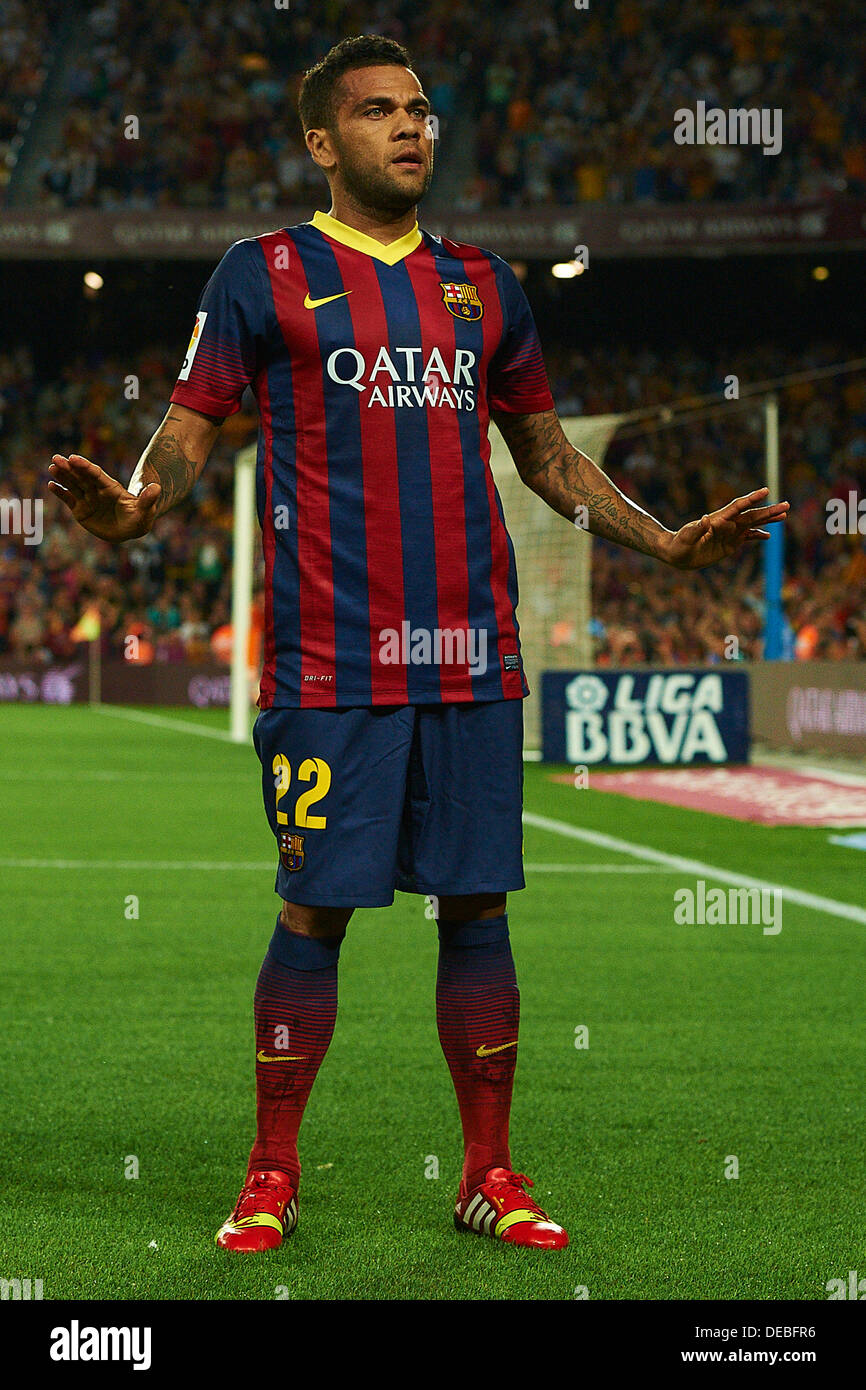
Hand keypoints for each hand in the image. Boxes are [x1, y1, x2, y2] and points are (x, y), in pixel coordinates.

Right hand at [48, 454, 160, 540]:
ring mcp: (88, 499)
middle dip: (70, 468)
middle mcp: (97, 491)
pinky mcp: (81, 510)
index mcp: (111, 488)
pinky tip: (51, 484)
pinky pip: (69, 499)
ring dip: (63, 476)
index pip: (96, 475)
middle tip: (56, 458)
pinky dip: (60, 492)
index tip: (74, 458)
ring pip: (73, 485)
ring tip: (52, 466)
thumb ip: (148, 499)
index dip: (85, 467)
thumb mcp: (145, 511)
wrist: (131, 528)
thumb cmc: (139, 517)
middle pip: (82, 477)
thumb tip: (157, 487)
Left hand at [663, 488, 789, 570]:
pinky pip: (747, 538)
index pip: (738, 506)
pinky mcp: (730, 543)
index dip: (751, 498)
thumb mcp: (686, 538)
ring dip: (768, 520)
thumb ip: (696, 530)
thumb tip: (704, 520)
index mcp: (718, 519)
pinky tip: (768, 536)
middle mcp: (727, 524)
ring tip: (784, 515)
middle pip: (751, 514)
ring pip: (753, 524)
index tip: (765, 491)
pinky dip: (757, 536)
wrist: (677, 553)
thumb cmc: (679, 544)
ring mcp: (730, 533)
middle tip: (787, 505)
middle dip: (768, 510)